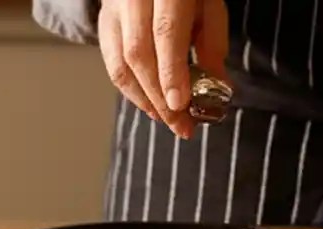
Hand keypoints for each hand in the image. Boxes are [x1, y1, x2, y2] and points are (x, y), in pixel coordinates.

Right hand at [97, 0, 229, 139]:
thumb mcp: (209, 6)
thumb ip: (212, 44)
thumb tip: (218, 89)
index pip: (165, 33)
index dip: (171, 72)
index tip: (180, 104)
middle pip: (138, 54)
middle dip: (159, 96)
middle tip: (179, 123)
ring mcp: (113, 11)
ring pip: (120, 64)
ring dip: (144, 99)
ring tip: (166, 119)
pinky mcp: (104, 23)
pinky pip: (112, 65)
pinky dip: (132, 91)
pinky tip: (150, 104)